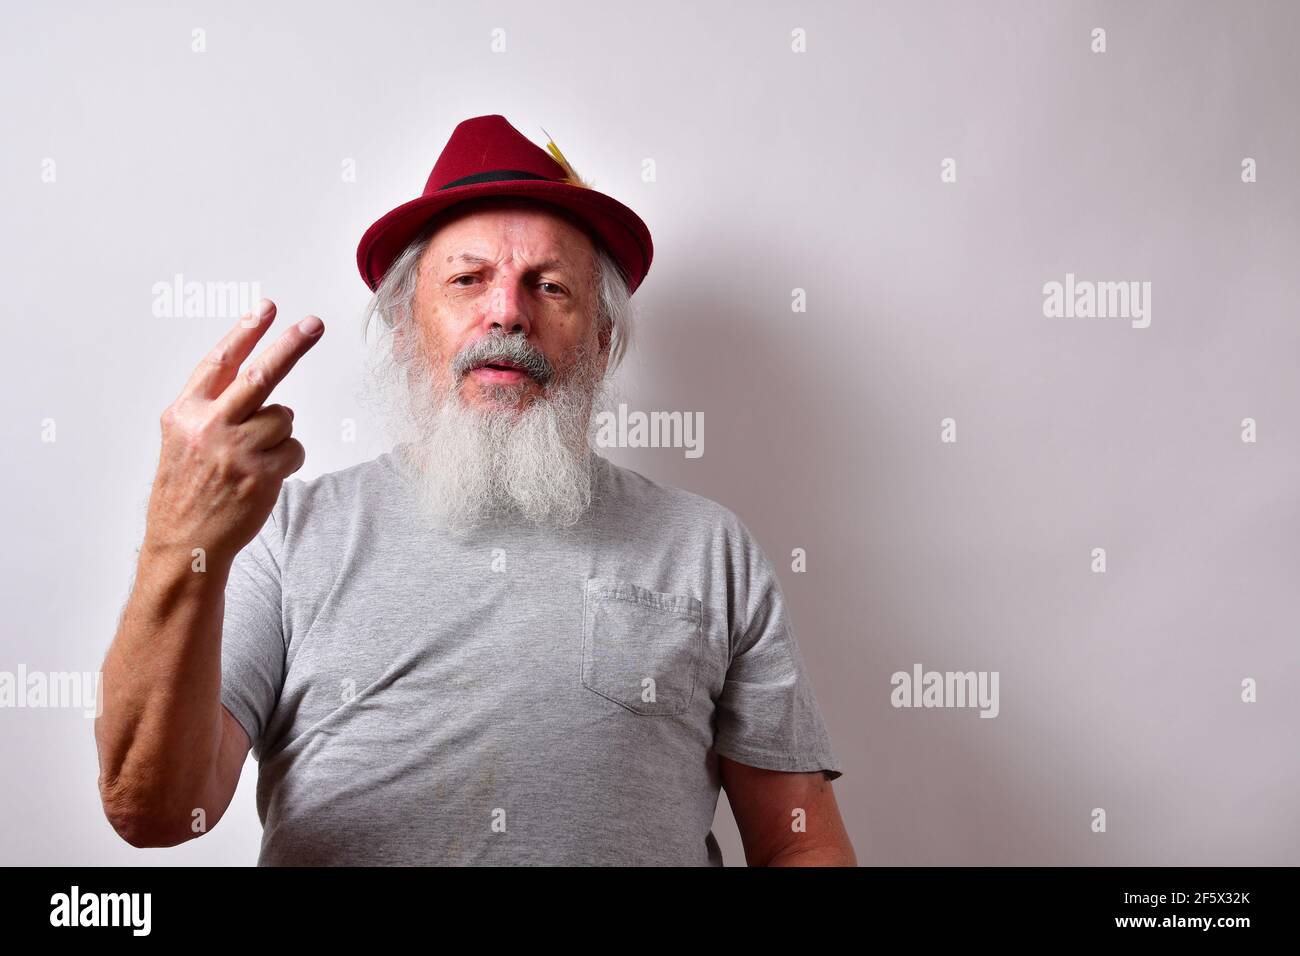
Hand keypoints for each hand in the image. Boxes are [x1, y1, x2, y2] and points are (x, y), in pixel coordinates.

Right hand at [144, 299, 323, 566]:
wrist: (184, 541)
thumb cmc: (188, 488)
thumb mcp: (183, 439)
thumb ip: (213, 406)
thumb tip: (254, 374)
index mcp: (186, 413)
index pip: (220, 362)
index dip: (245, 332)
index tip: (267, 308)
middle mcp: (210, 426)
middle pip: (260, 376)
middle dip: (290, 345)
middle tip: (314, 324)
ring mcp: (237, 450)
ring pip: (284, 418)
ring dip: (279, 433)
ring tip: (252, 459)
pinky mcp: (261, 473)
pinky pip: (295, 449)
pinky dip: (288, 458)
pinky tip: (262, 476)